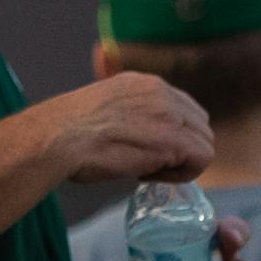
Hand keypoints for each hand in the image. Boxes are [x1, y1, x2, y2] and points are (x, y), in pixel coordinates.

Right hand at [55, 71, 215, 188]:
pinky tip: (149, 176)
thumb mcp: (102, 107)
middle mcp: (161, 92)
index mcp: (144, 83)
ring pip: (204, 142)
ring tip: (148, 172)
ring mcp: (169, 114)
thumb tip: (135, 135)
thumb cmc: (67, 132)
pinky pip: (201, 159)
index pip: (182, 107)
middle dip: (182, 148)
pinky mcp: (172, 139)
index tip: (146, 150)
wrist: (57, 138)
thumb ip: (126, 112)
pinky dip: (182, 174)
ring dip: (181, 163)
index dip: (172, 134)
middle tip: (149, 165)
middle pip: (199, 123)